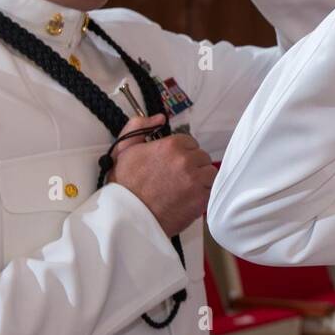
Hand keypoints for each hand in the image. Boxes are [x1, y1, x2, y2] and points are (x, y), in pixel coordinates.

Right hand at [107, 114, 216, 236]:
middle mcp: (186, 160)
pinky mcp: (201, 198)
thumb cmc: (124, 185)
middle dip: (192, 165)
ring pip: (209, 173)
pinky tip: (188, 198)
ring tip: (184, 188)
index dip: (181, 153)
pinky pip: (211, 190)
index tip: (172, 163)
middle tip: (177, 177)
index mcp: (171, 145)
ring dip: (200, 179)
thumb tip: (158, 118)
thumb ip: (139, 127)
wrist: (127, 216)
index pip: (190, 142)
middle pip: (201, 157)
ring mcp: (195, 180)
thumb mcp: (123, 149)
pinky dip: (203, 193)